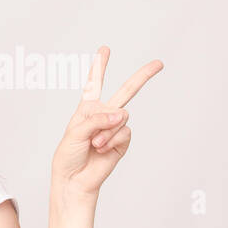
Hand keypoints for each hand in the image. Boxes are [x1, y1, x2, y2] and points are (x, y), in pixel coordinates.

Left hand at [51, 45, 161, 197]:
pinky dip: (111, 139)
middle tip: (159, 63)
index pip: (94, 85)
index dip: (100, 67)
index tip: (105, 49)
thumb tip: (122, 114)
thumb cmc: (68, 156)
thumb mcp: (74, 133)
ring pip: (121, 116)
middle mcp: (103, 115)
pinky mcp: (123, 140)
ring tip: (94, 144)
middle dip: (143, 76)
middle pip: (126, 91)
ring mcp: (114, 127)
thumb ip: (96, 120)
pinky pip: (124, 131)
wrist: (74, 179)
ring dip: (106, 131)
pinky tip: (101, 149)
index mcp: (86, 110)